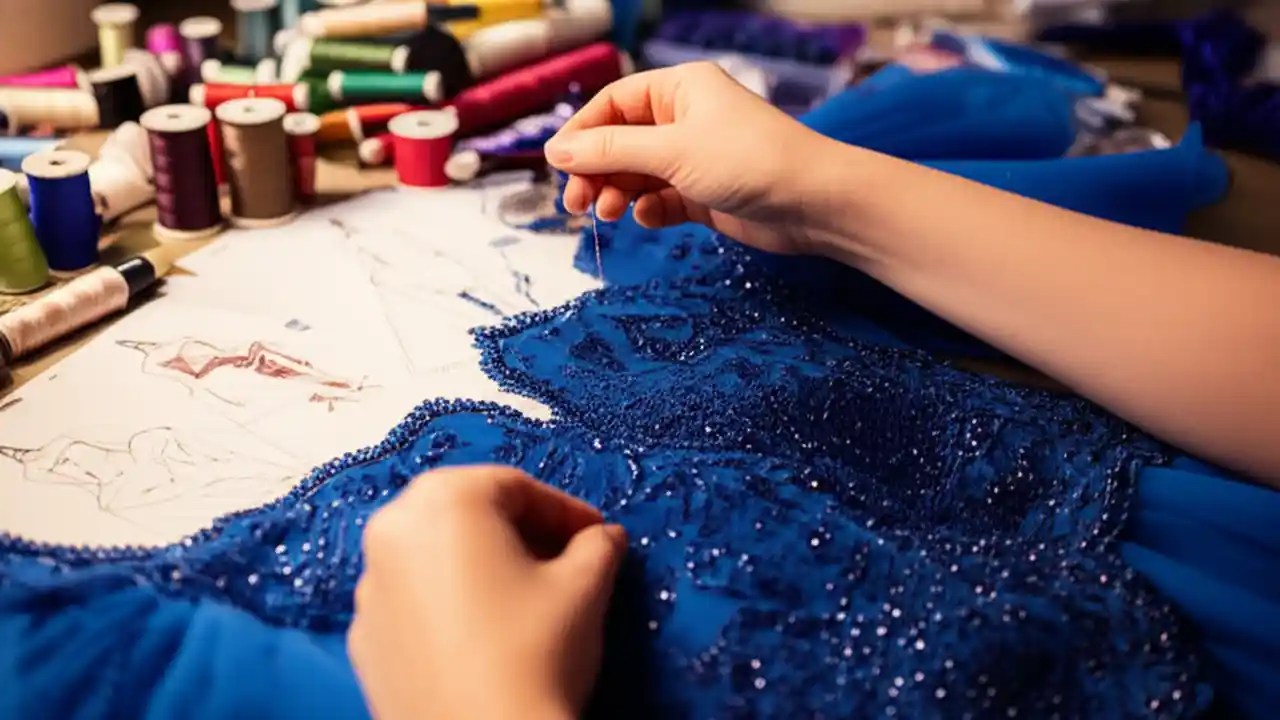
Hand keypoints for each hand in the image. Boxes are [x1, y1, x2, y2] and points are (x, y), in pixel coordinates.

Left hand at [348, 465, 626, 719]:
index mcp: (444, 500)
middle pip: (467, 512)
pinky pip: (413, 600)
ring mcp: (368, 587)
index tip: (597, 535)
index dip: (565, 510)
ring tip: (527, 598)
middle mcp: (392, 530)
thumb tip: (602, 537)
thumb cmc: (535, 652)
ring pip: (435, 555)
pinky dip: (448, 603)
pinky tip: (485, 636)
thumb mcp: (584, 588)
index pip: (515, 486)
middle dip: (520, 531)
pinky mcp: (362, 638)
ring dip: (482, 565)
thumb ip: (598, 546)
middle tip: (565, 559)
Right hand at [544, 62, 841, 255]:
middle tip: (576, 203)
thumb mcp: (671, 150)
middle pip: (620, 141)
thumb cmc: (748, 160)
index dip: (581, 134)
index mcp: (680, 89)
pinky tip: (648, 218)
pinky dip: (648, 209)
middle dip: (596, 170)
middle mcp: (685, 118)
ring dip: (617, 192)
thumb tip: (557, 152)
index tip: (557, 165)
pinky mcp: (705, 194)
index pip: (613, 104)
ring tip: (608, 213)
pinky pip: (661, 199)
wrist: (813, 203)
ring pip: (637, 173)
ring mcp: (695, 157)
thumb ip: (611, 151)